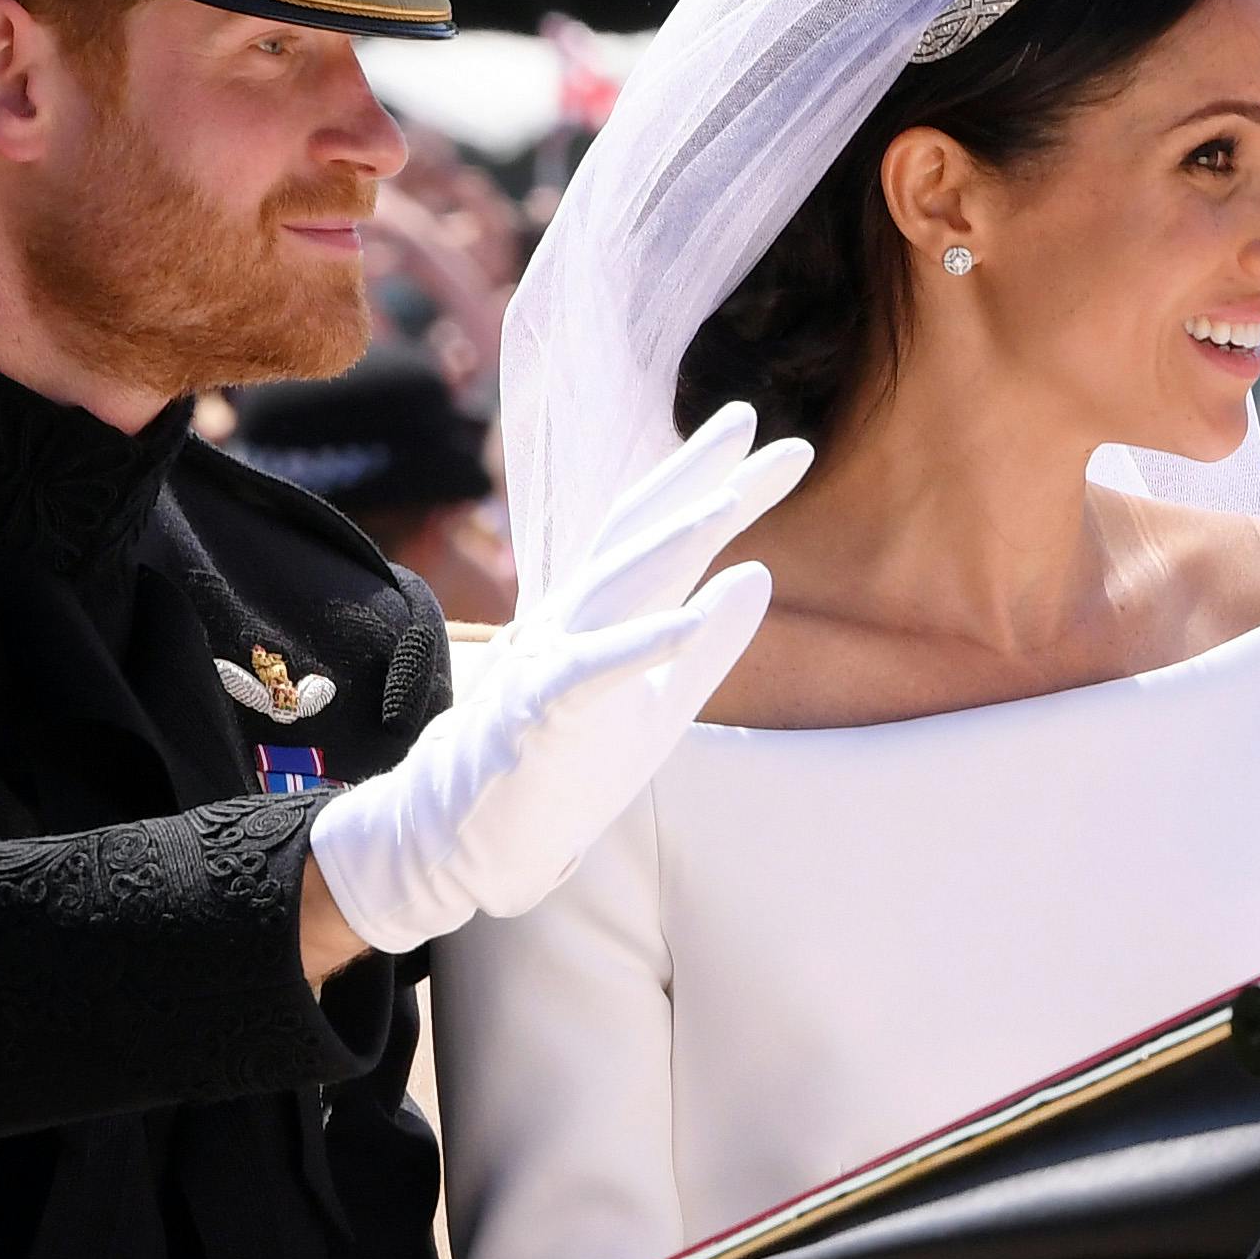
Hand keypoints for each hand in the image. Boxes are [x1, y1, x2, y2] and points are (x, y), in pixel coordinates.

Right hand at [307, 403, 812, 953]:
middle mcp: (576, 618)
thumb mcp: (661, 702)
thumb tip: (759, 573)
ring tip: (727, 503)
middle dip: (696, 477)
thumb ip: (712, 643)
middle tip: (752, 421)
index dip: (715, 482)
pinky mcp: (540, 714)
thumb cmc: (568, 765)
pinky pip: (589, 672)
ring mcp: (552, 659)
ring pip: (612, 586)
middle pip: (636, 532)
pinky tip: (686, 623)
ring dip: (669, 542)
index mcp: (604, 613)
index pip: (661, 530)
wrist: (474, 837)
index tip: (785, 448)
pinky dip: (637, 646)